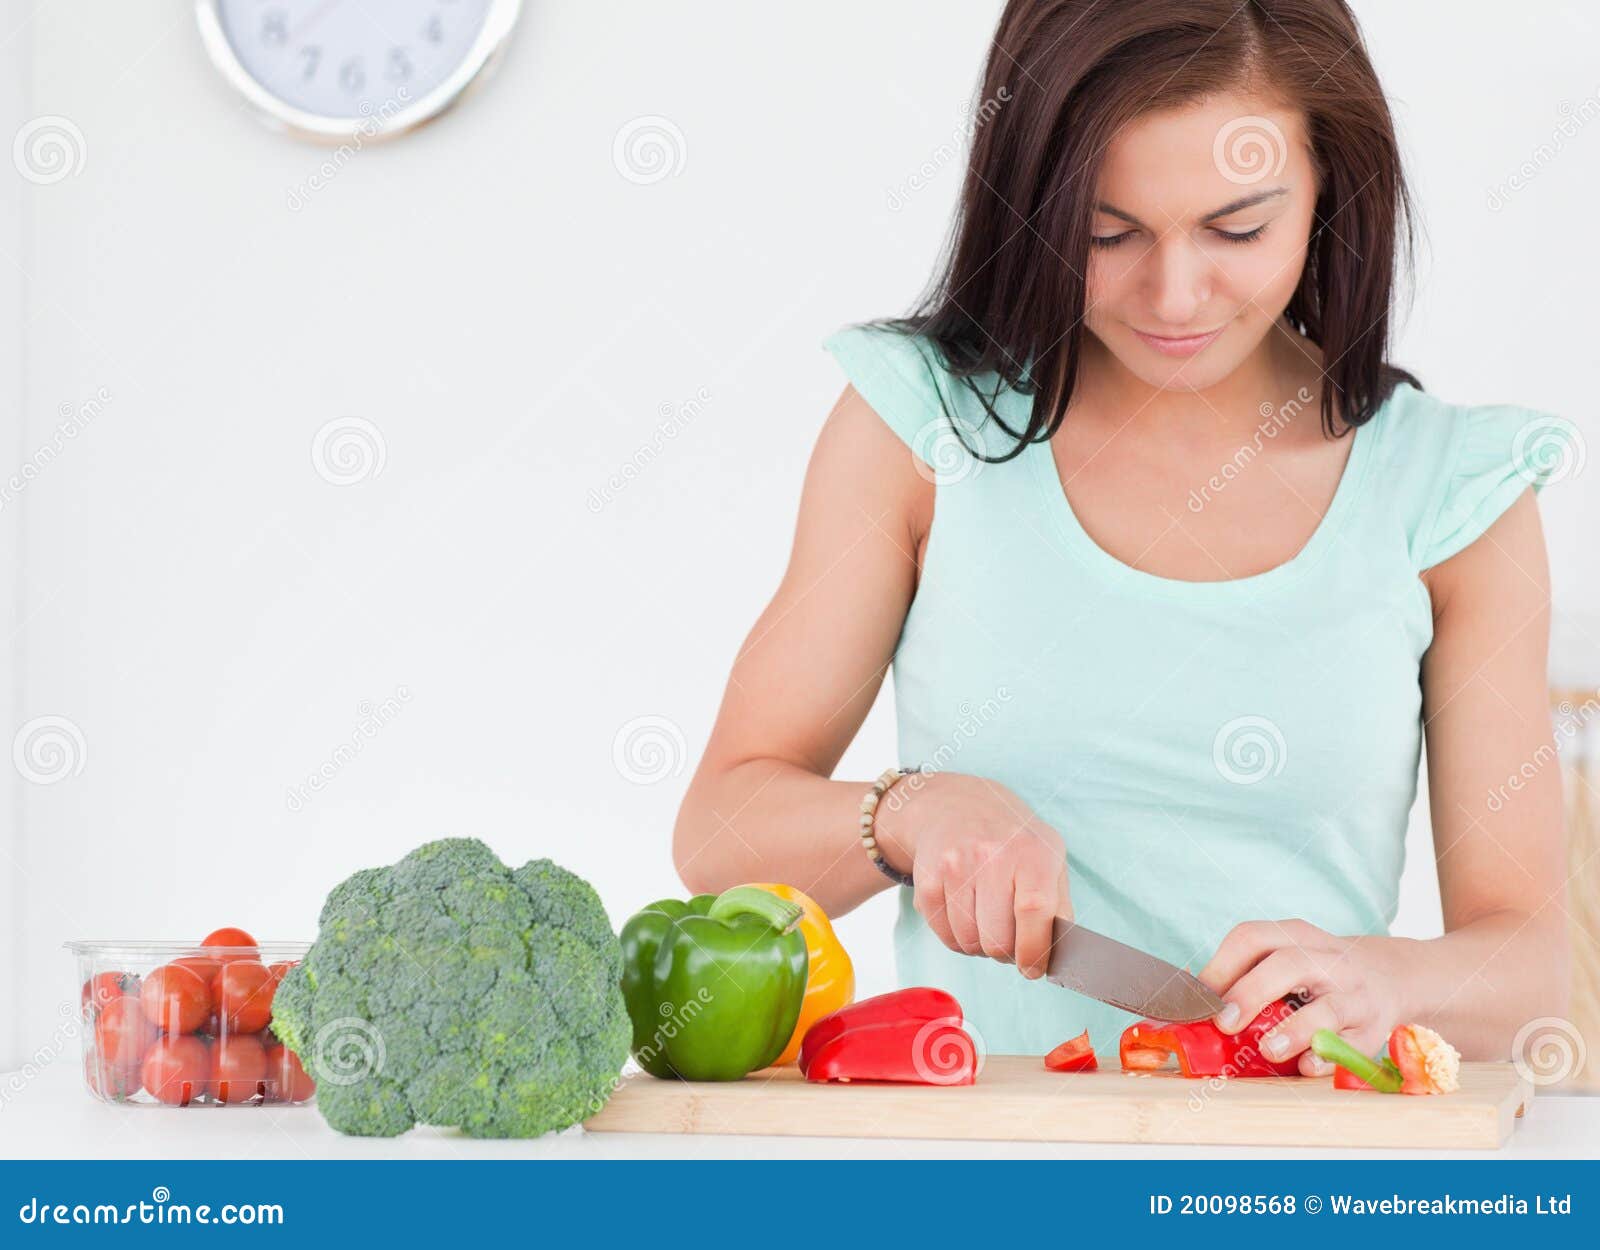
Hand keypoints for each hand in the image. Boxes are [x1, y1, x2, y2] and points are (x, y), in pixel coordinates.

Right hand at [873, 771, 1071, 977]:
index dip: (1034, 950)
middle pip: (998, 940)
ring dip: (980, 945)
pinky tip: (965, 915)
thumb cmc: (1013, 842)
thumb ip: (1059, 909)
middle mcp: (992, 854)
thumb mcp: (1049, 860)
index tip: (1033, 968)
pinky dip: (956, 938)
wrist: (957, 806)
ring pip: (969, 942)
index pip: (1035, 912)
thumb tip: (1055, 958)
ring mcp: (955, 865)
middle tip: (1008, 938)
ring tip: (986, 922)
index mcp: (1033, 852)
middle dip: (1006, 952)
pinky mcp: (928, 878)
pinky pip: (943, 935)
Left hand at [1198, 919, 1415, 1075]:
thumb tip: (1186, 1006)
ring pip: (1327, 1008)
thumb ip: (1245, 977)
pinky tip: (1307, 1066)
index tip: (1198, 999)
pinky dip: (1327, 1058)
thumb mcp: (1286, 960)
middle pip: (1287, 964)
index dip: (1220, 968)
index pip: (1251, 938)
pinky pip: (1352, 1044)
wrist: (1393, 975)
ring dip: (1294, 1030)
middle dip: (1250, 992)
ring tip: (1267, 1050)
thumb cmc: (1318, 974)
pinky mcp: (1374, 1027)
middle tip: (1224, 1022)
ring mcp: (1354, 993)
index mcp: (1295, 936)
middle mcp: (1327, 959)